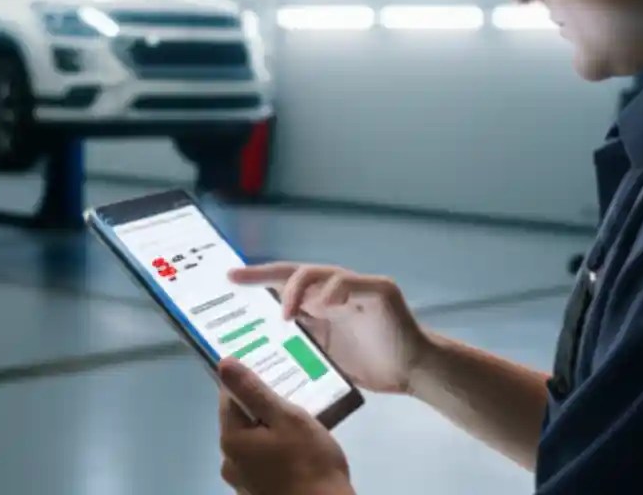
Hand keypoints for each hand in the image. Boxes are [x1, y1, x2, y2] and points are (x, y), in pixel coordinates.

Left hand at [218, 358, 354, 494]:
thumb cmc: (309, 462)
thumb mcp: (286, 418)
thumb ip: (254, 391)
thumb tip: (223, 363)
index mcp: (232, 440)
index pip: (228, 398)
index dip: (248, 382)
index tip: (271, 373)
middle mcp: (229, 461)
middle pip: (240, 421)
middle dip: (261, 406)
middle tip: (290, 395)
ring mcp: (243, 481)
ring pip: (252, 441)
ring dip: (269, 429)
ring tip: (297, 420)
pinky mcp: (258, 492)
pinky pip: (261, 460)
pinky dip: (273, 450)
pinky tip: (295, 448)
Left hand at [230, 264, 425, 393]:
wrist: (412, 372)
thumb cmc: (369, 364)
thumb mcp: (324, 356)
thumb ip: (300, 344)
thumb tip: (260, 349)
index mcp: (320, 303)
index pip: (284, 284)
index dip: (258, 278)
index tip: (230, 278)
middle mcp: (336, 290)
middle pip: (297, 271)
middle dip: (266, 274)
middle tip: (241, 281)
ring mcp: (358, 287)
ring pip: (322, 272)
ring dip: (299, 288)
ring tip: (288, 313)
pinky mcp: (381, 291)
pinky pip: (354, 283)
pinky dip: (336, 291)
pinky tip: (325, 305)